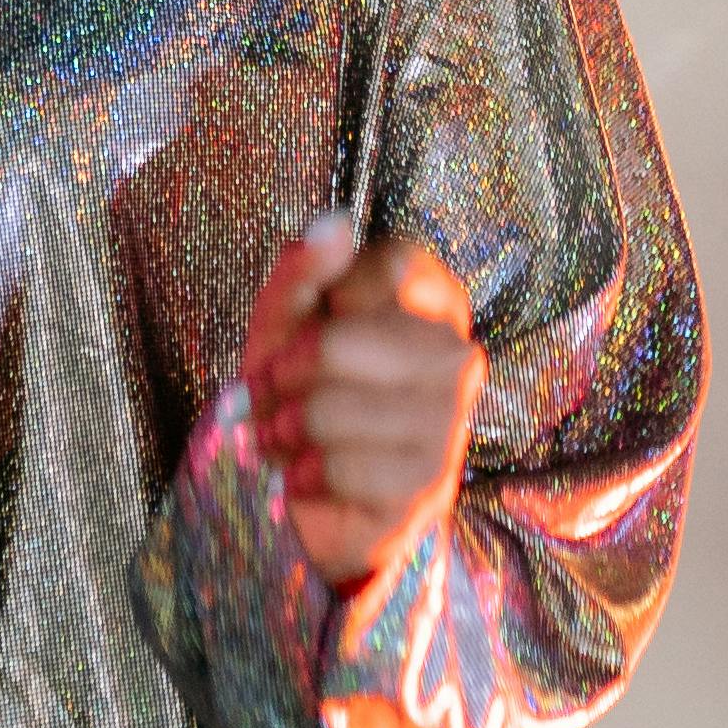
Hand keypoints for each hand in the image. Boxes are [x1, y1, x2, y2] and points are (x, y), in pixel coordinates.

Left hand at [240, 212, 485, 585]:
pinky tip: (304, 476)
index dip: (330, 296)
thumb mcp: (285, 327)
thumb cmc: (299, 399)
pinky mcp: (429, 486)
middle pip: (342, 339)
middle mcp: (459, 357)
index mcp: (437, 304)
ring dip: (284, 430)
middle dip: (282, 374)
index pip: (389, 263)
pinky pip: (341, 467)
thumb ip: (304, 272)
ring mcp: (451, 424)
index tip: (318, 322)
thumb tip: (335, 223)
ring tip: (283, 438)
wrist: (303, 504)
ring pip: (334, 409)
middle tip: (268, 395)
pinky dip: (302, 475)